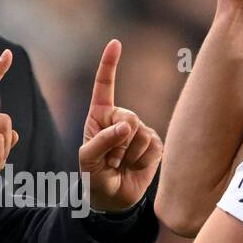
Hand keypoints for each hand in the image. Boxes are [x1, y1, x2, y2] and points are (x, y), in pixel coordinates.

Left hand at [78, 40, 162, 211]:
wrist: (113, 199)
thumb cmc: (94, 177)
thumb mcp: (88, 161)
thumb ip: (102, 141)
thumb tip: (127, 127)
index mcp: (100, 116)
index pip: (105, 86)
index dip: (109, 65)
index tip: (115, 43)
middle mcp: (120, 119)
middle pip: (128, 117)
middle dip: (119, 142)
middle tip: (111, 159)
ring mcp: (139, 130)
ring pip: (141, 133)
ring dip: (129, 154)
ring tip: (121, 164)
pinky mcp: (155, 144)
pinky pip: (153, 146)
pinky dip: (142, 161)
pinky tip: (134, 166)